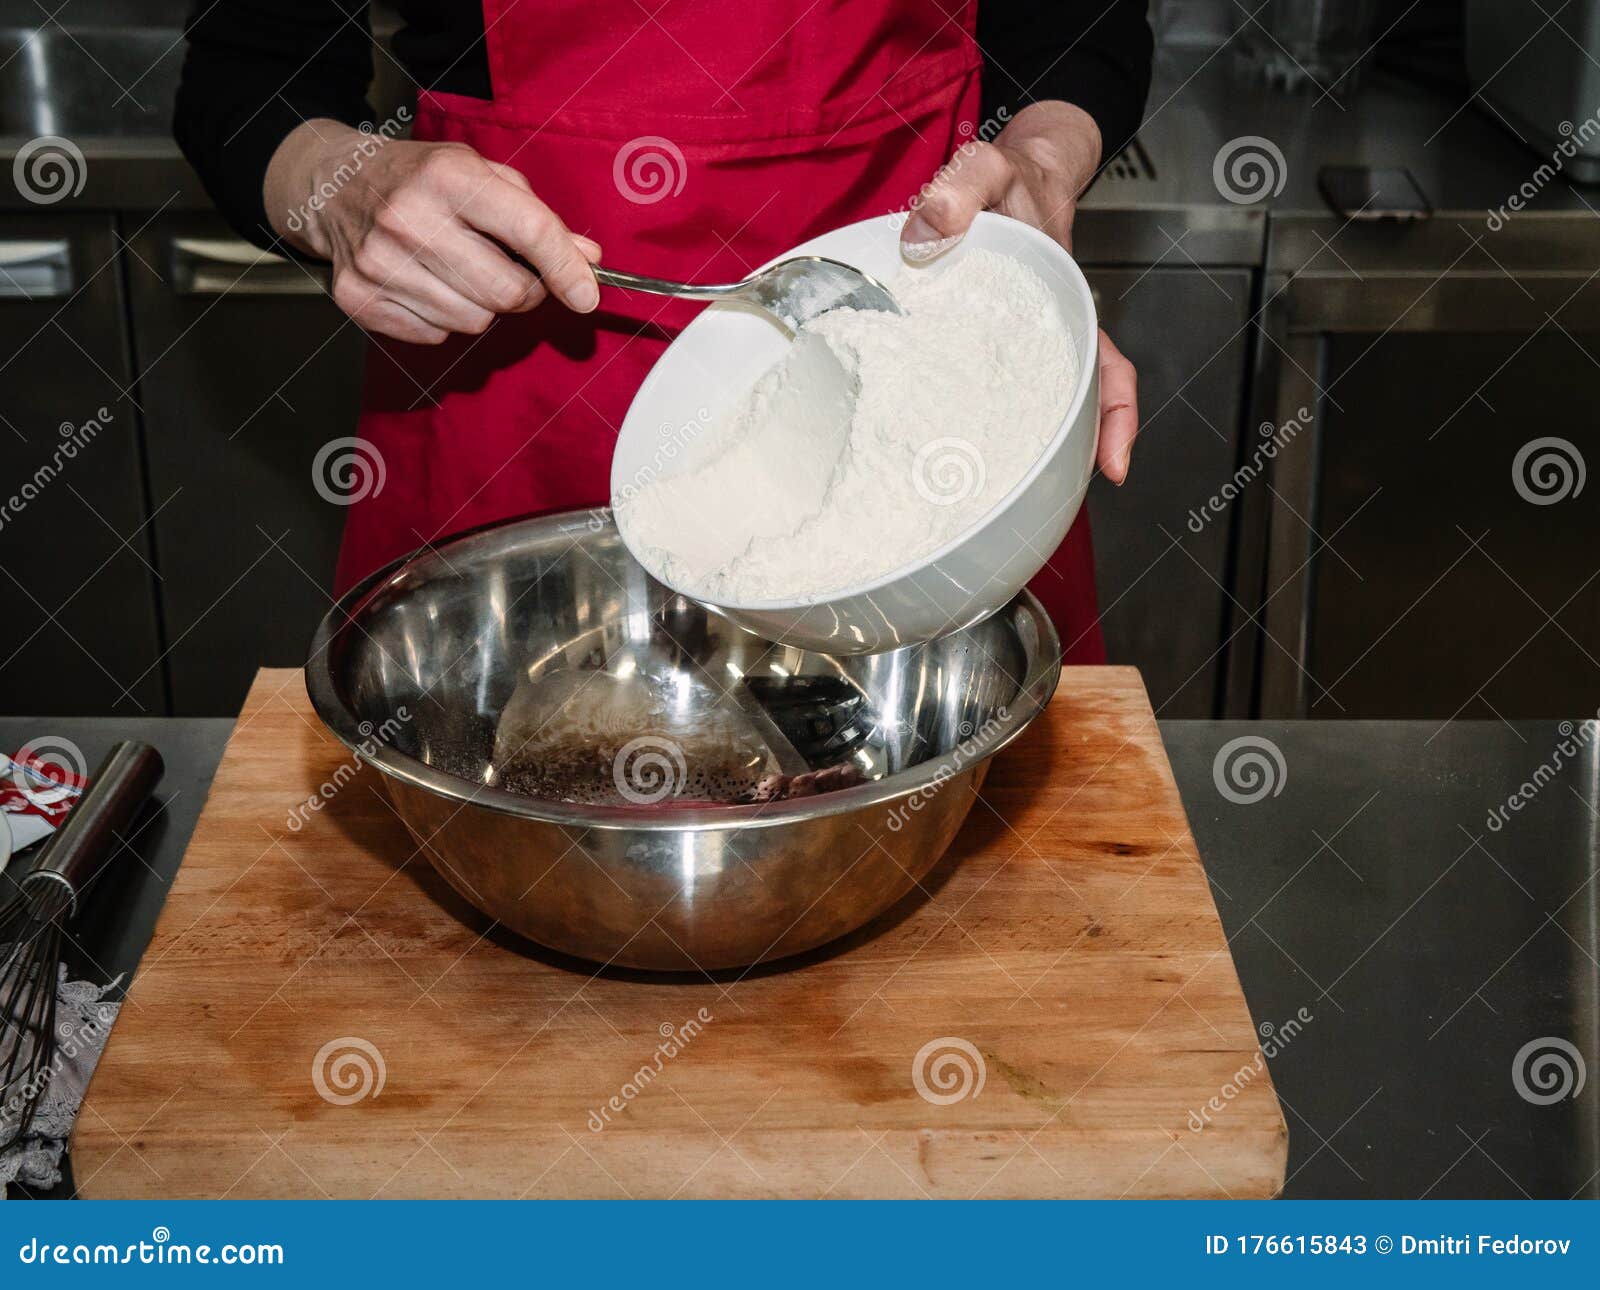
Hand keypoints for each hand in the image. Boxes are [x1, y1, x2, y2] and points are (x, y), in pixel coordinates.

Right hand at [265, 120, 601, 344]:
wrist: (335, 185)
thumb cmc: (421, 179)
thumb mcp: (481, 173)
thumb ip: (536, 215)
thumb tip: (586, 259)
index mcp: (449, 177)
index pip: (529, 232)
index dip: (566, 269)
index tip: (587, 294)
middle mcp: (409, 219)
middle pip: (507, 292)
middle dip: (525, 290)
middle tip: (511, 270)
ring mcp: (379, 264)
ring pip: (475, 320)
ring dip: (481, 304)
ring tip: (459, 270)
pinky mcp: (360, 299)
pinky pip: (437, 335)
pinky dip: (444, 318)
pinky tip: (428, 283)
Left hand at [899, 102, 1139, 483]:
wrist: (1005, 176)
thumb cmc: (1012, 179)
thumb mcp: (989, 168)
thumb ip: (962, 189)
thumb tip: (927, 232)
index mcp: (1070, 306)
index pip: (1108, 370)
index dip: (1116, 418)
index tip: (1114, 465)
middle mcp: (1048, 336)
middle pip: (1068, 407)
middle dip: (1059, 457)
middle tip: (1028, 500)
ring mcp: (1012, 350)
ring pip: (1022, 410)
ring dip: (1008, 451)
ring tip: (977, 496)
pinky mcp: (976, 351)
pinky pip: (973, 391)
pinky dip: (960, 420)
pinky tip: (923, 447)